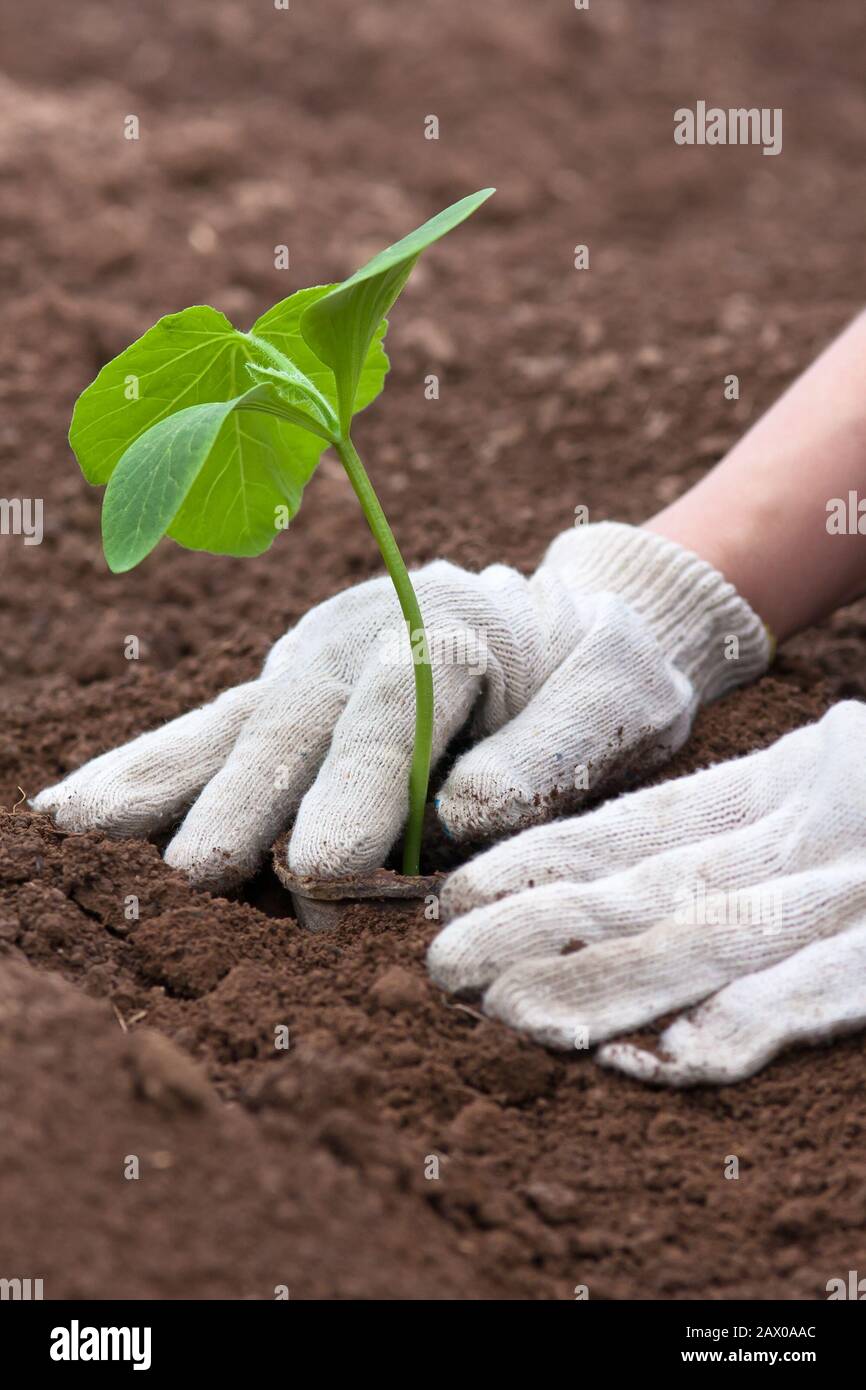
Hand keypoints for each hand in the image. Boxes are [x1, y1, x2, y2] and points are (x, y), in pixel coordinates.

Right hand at [34, 522, 768, 888]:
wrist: (575, 619)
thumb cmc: (601, 671)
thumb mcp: (619, 699)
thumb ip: (554, 751)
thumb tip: (467, 810)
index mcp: (449, 633)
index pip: (392, 715)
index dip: (356, 790)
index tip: (318, 867)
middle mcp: (361, 639)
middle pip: (293, 718)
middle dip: (243, 796)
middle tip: (199, 870)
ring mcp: (313, 661)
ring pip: (234, 723)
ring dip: (163, 778)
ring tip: (79, 823)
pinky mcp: (288, 690)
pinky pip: (216, 729)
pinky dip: (153, 767)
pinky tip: (82, 802)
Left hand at [428, 702, 865, 1084]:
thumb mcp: (842, 771)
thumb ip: (759, 813)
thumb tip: (641, 855)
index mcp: (794, 777)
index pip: (647, 827)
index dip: (549, 861)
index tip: (461, 893)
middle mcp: (815, 826)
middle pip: (660, 887)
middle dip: (546, 929)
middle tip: (447, 964)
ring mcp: (858, 885)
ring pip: (713, 936)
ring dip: (607, 980)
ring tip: (507, 1010)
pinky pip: (829, 991)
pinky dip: (746, 1025)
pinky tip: (660, 1059)